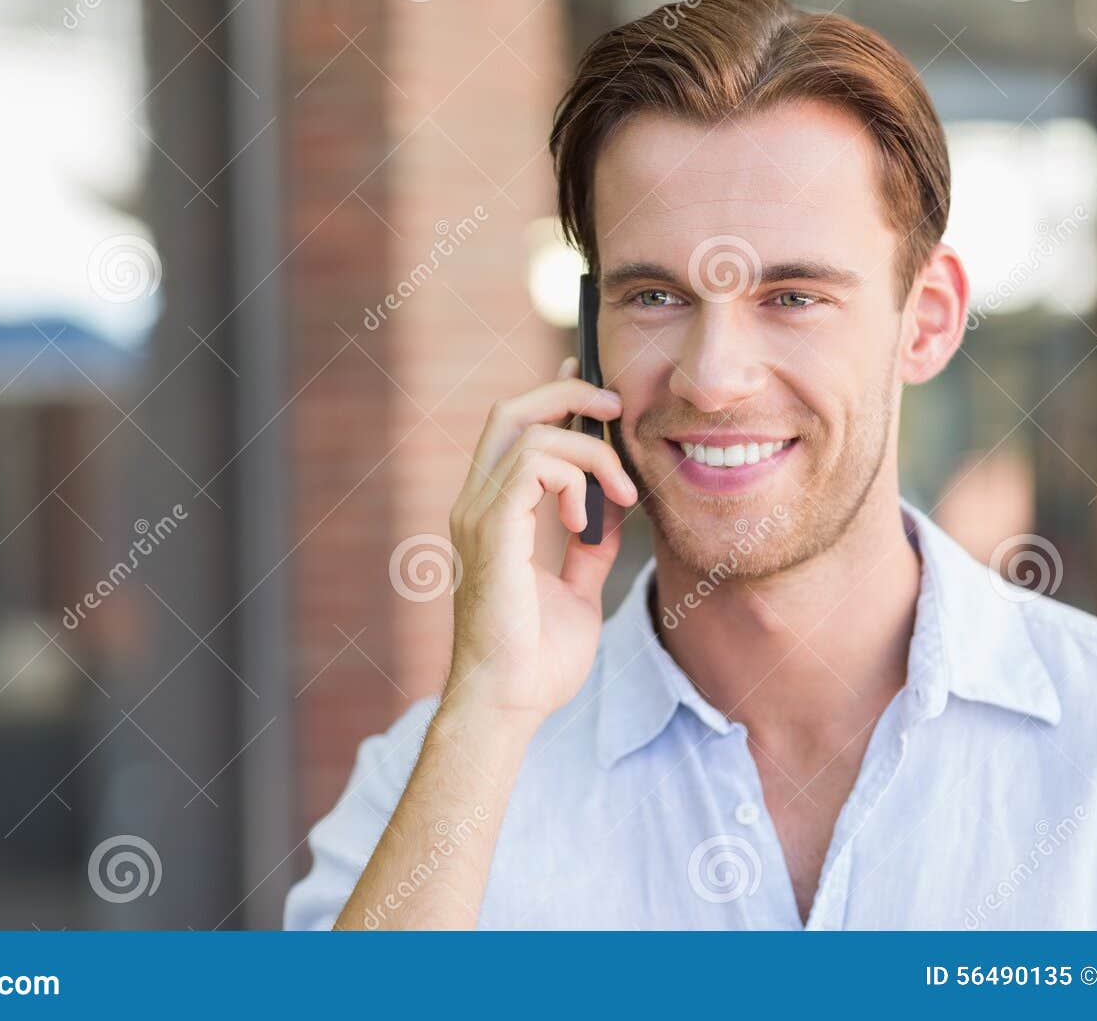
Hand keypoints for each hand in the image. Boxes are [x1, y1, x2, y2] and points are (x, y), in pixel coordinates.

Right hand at [443, 357, 636, 723]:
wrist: (510, 704)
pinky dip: (574, 477)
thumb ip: (590, 547)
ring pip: (529, 431)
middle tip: (617, 407)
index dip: (555, 397)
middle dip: (568, 392)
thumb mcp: (578, 590)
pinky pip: (534, 466)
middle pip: (511, 411)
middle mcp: (475, 505)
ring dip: (590, 451)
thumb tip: (613, 512)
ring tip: (621, 495)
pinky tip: (588, 518)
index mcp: (490, 515)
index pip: (512, 430)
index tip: (601, 398)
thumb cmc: (535, 661)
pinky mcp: (491, 531)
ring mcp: (477, 515)